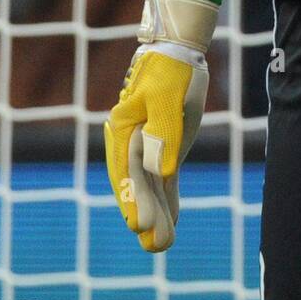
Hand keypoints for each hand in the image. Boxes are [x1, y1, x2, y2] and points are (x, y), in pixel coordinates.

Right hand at [104, 0, 216, 251]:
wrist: (178, 53)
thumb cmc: (171, 71)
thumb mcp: (167, 96)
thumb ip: (164, 130)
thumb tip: (163, 169)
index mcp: (122, 129)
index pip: (126, 171)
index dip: (132, 200)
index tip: (140, 225)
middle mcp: (129, 142)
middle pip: (136, 185)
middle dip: (145, 215)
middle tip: (157, 246)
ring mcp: (146, 147)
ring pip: (150, 187)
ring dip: (157, 214)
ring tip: (164, 245)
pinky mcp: (163, 148)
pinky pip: (163, 180)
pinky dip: (167, 200)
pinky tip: (172, 221)